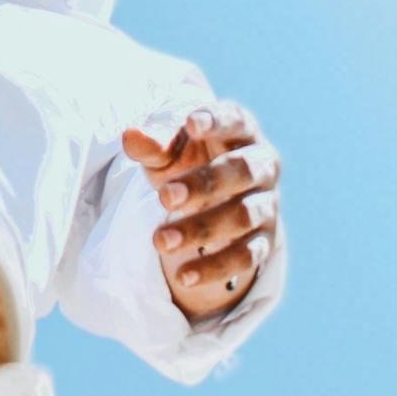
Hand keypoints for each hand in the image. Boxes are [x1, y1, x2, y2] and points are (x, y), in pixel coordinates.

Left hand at [121, 102, 280, 321]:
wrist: (215, 202)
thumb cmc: (189, 162)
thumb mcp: (168, 151)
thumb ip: (152, 144)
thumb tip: (129, 135)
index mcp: (241, 131)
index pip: (235, 119)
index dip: (217, 120)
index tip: (190, 123)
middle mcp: (262, 165)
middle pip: (242, 170)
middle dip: (204, 185)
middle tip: (163, 198)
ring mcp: (267, 203)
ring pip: (244, 216)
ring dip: (202, 229)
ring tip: (160, 241)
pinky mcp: (265, 241)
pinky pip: (246, 256)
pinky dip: (214, 267)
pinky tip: (182, 276)